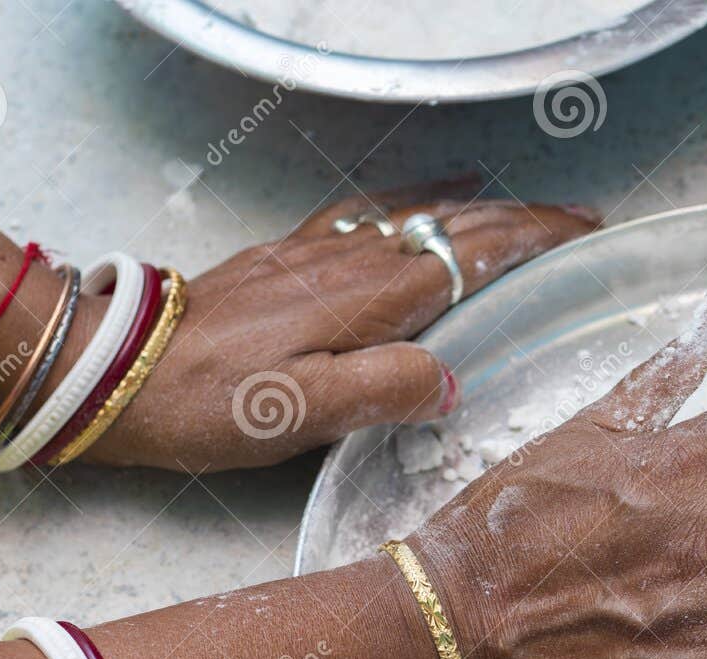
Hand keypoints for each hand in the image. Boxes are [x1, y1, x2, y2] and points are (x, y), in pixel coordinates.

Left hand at [78, 184, 596, 471]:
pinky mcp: (291, 257)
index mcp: (372, 299)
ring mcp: (320, 252)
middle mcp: (353, 262)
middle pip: (458, 226)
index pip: (476, 256)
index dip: (536, 242)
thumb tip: (451, 378)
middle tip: (581, 222)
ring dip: (482, 210)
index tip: (586, 236)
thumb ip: (387, 389)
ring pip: (420, 214)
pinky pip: (370, 210)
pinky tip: (428, 195)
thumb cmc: (214, 402)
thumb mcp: (307, 414)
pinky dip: (416, 197)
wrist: (119, 369)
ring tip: (528, 212)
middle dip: (526, 220)